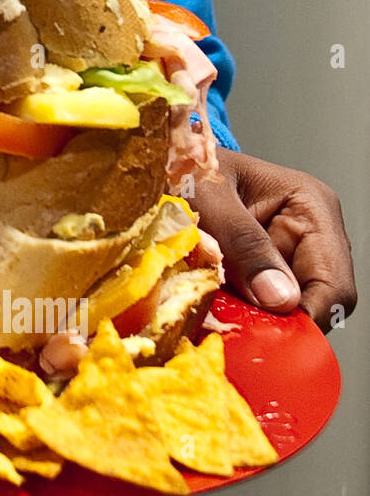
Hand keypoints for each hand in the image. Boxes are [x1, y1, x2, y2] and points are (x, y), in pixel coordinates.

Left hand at [193, 150, 356, 332]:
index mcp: (311, 206)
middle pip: (313, 303)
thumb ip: (242, 242)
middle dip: (275, 321)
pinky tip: (210, 306)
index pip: (334, 283)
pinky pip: (256, 305)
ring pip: (283, 310)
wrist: (161, 160)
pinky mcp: (258, 269)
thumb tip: (281, 299)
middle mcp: (308, 234)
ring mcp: (284, 254)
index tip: (269, 335)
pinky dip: (235, 311)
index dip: (307, 317)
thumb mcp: (207, 196)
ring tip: (215, 312)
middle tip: (234, 328)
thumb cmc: (185, 164)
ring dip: (251, 318)